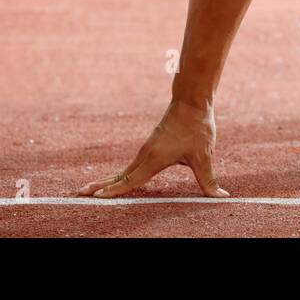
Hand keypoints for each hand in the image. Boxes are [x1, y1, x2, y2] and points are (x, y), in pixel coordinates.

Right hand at [78, 99, 229, 197]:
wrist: (191, 101)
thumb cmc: (197, 127)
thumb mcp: (204, 156)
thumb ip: (208, 180)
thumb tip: (221, 198)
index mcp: (154, 158)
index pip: (130, 180)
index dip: (113, 190)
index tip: (95, 196)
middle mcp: (145, 154)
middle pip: (119, 175)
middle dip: (99, 185)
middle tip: (78, 193)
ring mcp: (146, 150)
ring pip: (124, 170)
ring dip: (107, 180)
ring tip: (90, 189)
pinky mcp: (150, 146)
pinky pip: (131, 165)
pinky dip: (119, 174)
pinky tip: (117, 180)